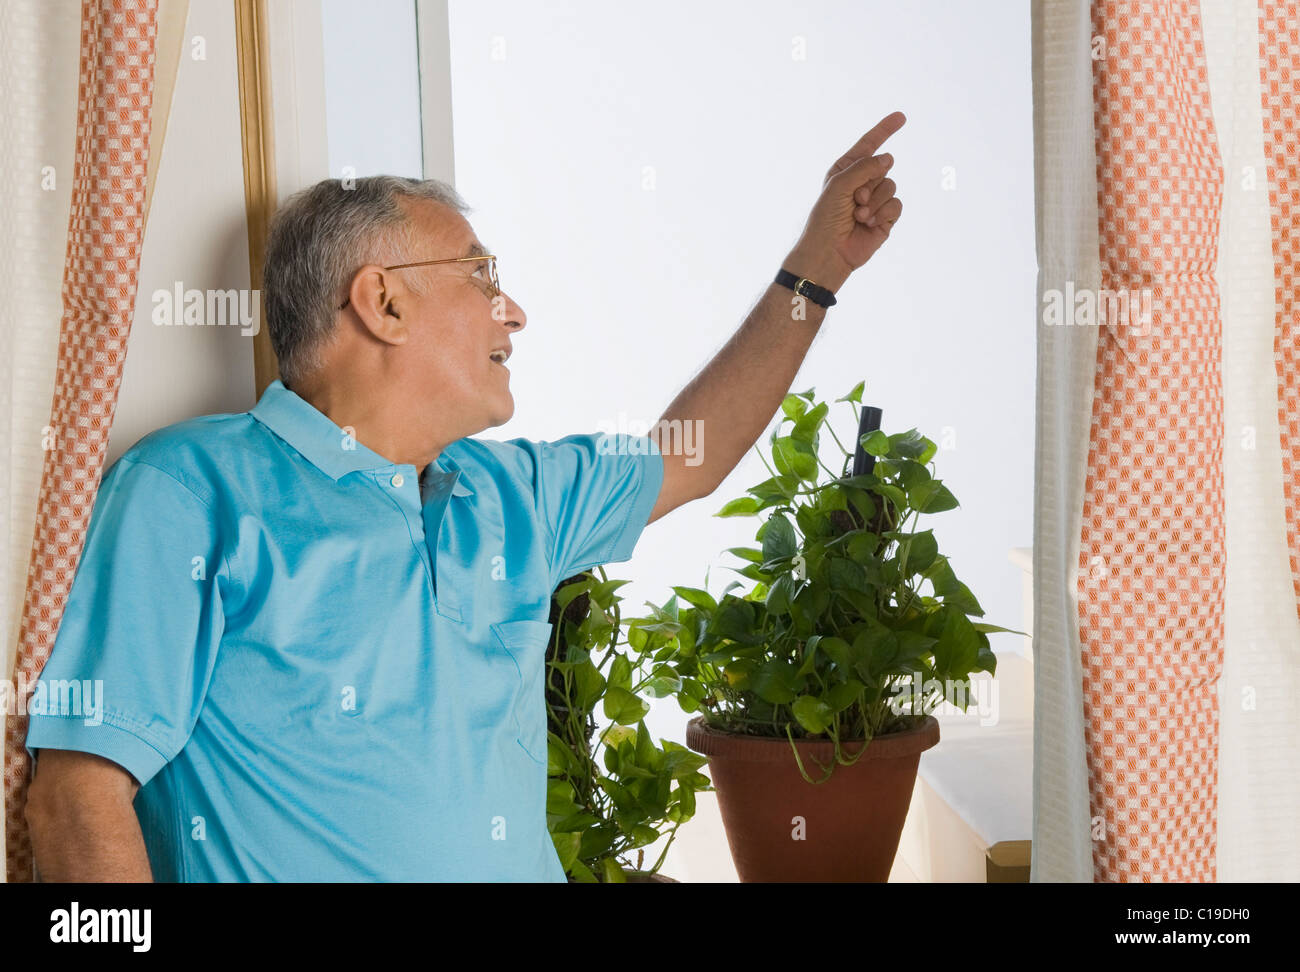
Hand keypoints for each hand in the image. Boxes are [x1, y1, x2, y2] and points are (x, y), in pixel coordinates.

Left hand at [785, 111, 905, 292]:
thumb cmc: (826, 219)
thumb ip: (864, 167)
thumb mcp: (839, 185)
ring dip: (875, 202)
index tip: (901, 117)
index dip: (884, 130)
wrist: (829, 252)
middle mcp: (862, 182)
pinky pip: (897, 205)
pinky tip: (868, 224)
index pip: (868, 145)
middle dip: (870, 182)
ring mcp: (875, 200)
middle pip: (883, 167)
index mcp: (846, 170)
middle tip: (855, 200)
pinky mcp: (885, 218)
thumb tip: (888, 158)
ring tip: (859, 216)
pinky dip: (883, 213)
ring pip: (891, 186)